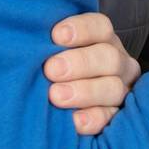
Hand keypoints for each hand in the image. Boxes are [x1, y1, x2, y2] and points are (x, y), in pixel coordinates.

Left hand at [44, 12, 141, 134]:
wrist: (53, 113)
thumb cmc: (48, 72)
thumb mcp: (50, 53)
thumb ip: (46, 44)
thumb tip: (28, 36)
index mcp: (102, 40)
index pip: (100, 27)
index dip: (81, 29)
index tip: (56, 35)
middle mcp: (117, 63)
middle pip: (109, 57)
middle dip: (80, 62)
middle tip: (51, 70)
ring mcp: (120, 90)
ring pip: (113, 88)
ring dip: (85, 92)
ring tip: (56, 96)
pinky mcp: (118, 117)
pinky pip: (111, 118)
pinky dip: (93, 119)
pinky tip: (74, 121)